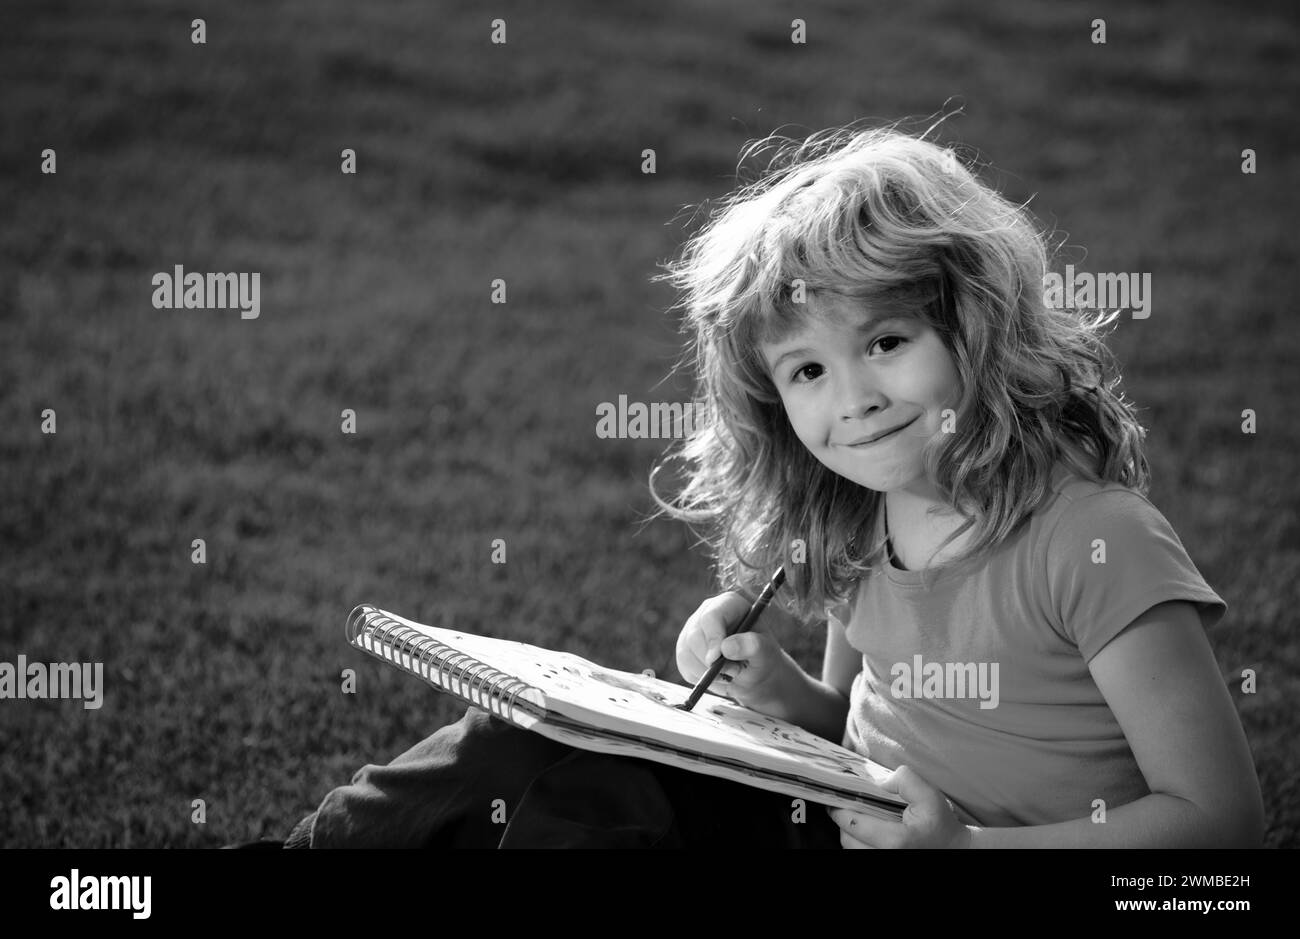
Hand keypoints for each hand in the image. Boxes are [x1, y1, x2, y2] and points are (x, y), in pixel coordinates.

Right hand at [675, 591, 792, 707]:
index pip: (712, 616)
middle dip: (712, 661)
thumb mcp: (766, 653)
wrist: (756, 676)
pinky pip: (684, 665)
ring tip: (730, 674)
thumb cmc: (763, 659)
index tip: (717, 659)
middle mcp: (707, 612)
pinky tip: (718, 677)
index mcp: (730, 604)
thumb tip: (726, 647)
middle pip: (695, 636)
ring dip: (707, 672)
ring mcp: (693, 630)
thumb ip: (753, 646)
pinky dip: (700, 677)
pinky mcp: (685, 648)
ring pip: (686, 652)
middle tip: (734, 672)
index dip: (712, 637)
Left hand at [826, 765, 972, 848]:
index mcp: (895, 841)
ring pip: (851, 849)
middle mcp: (886, 856)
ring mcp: (886, 862)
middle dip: (844, 821)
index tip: (836, 798)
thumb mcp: (929, 795)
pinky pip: (860, 852)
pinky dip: (859, 842)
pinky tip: (867, 832)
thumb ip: (905, 780)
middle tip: (847, 805)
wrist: (953, 848)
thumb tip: (880, 781)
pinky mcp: (886, 864)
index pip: (853, 824)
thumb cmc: (940, 824)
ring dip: (850, 832)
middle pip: (847, 839)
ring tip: (859, 817)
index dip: (840, 810)